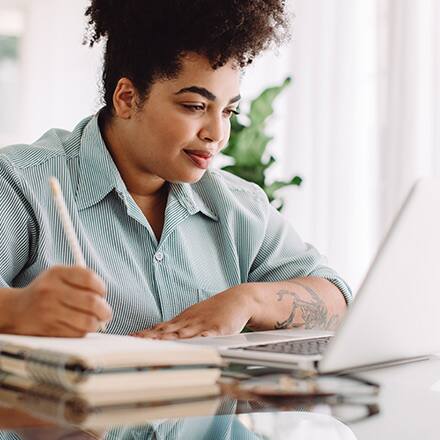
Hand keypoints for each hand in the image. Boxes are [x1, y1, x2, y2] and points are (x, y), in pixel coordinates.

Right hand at [9, 266, 111, 336]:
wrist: (16, 310)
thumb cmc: (45, 292)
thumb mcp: (59, 276)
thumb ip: (81, 279)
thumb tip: (104, 297)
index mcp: (56, 273)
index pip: (89, 278)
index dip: (101, 287)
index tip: (103, 293)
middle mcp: (51, 291)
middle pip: (92, 302)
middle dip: (105, 310)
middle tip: (106, 313)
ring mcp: (49, 312)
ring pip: (87, 321)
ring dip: (96, 323)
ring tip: (95, 321)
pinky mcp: (48, 330)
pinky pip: (77, 333)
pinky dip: (83, 331)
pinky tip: (80, 327)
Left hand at [133, 285, 255, 338]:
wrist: (238, 300)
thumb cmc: (215, 311)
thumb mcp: (193, 318)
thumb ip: (177, 328)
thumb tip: (158, 335)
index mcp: (182, 321)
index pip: (159, 329)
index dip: (145, 334)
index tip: (130, 339)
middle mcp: (189, 323)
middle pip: (166, 332)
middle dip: (150, 339)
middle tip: (135, 343)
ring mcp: (202, 326)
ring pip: (182, 334)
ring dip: (167, 340)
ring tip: (153, 345)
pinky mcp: (218, 330)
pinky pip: (206, 336)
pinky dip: (197, 341)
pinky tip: (190, 345)